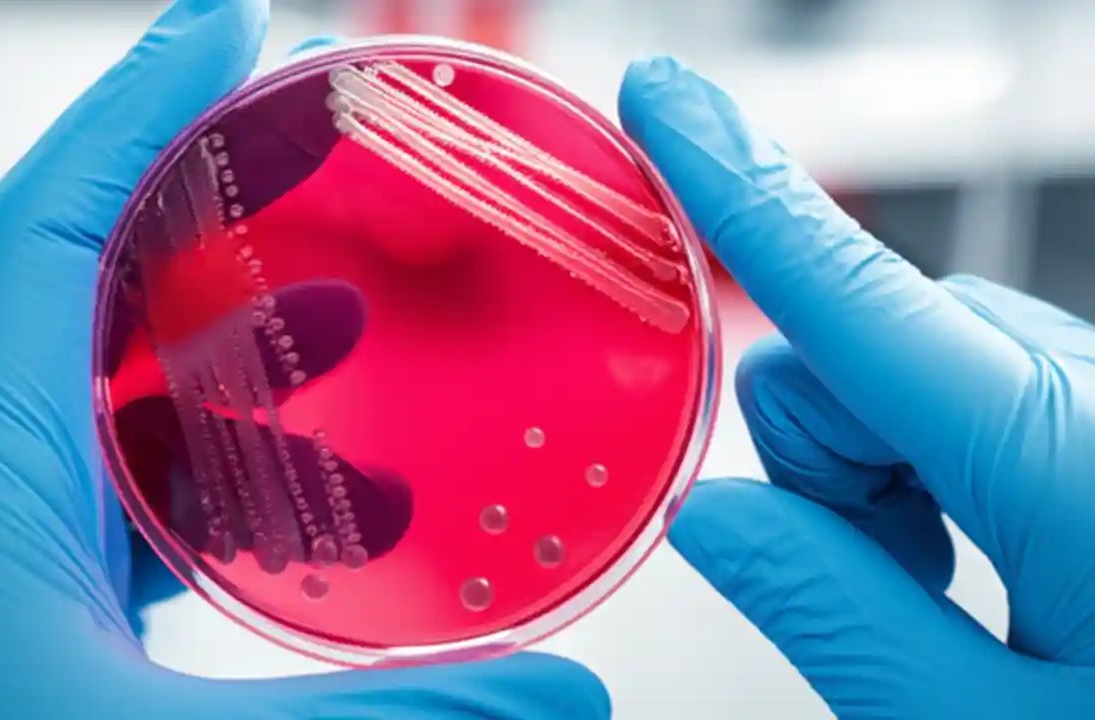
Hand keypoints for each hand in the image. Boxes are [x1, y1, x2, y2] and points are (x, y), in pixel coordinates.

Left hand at [0, 3, 608, 717]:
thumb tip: (571, 694)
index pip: (48, 234)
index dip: (136, 111)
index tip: (227, 28)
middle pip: (81, 289)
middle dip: (200, 208)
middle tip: (310, 157)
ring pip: (109, 397)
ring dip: (224, 350)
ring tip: (338, 324)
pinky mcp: (28, 617)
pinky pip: (124, 494)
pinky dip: (215, 470)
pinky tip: (306, 505)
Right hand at [620, 56, 1094, 716]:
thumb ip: (832, 613)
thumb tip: (715, 518)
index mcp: (1074, 461)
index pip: (850, 294)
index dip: (734, 185)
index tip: (669, 101)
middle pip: (862, 343)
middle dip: (822, 449)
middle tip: (877, 576)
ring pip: (911, 364)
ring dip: (881, 469)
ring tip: (951, 592)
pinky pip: (978, 387)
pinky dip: (940, 465)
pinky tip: (990, 562)